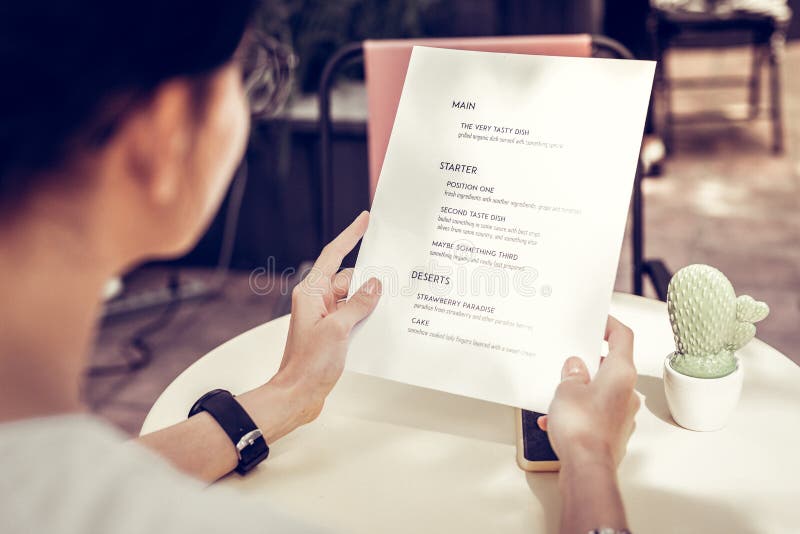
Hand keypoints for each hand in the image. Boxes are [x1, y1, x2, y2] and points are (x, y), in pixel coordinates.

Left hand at [269, 211, 380, 424]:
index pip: (333, 255)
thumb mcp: (338, 329)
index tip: (364, 219)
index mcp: (311, 292)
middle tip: (392, 280)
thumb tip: (375, 285)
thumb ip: (358, 304)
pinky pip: (354, 315)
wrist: (298, 395)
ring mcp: (325, 317)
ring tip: (386, 310)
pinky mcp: (332, 332)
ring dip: (369, 303)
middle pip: (349, 278)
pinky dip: (366, 317)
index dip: (349, 235)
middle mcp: (317, 301)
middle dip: (368, 281)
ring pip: (354, 298)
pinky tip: (379, 324)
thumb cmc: (309, 364)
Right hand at [538, 316, 639, 470]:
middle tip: (568, 357)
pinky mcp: (613, 431)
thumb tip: (575, 367)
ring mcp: (622, 413)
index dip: (610, 324)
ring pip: (601, 390)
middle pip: (611, 365)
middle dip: (587, 361)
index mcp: (620, 373)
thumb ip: (571, 373)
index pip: (623, 337)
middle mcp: (626, 392)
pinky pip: (595, 412)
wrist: (587, 468)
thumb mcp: (566, 389)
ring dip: (580, 388)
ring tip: (557, 392)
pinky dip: (577, 411)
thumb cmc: (582, 428)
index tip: (598, 320)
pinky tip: (554, 418)